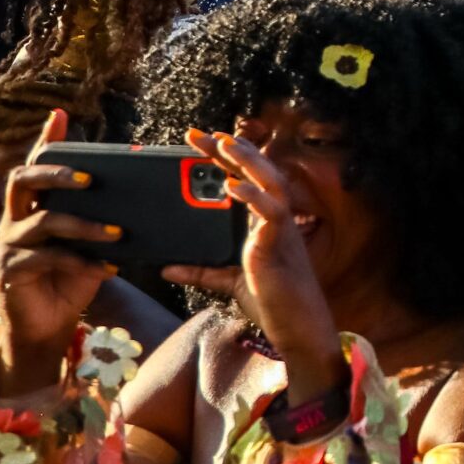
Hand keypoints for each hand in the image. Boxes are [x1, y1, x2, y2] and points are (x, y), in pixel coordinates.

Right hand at [0, 109, 120, 392]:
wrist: (49, 328)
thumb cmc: (73, 281)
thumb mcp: (94, 246)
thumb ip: (107, 220)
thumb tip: (146, 196)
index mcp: (34, 208)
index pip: (37, 165)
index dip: (46, 140)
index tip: (61, 115)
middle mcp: (14, 220)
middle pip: (23, 180)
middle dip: (57, 172)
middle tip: (90, 177)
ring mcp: (9, 245)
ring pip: (42, 221)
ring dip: (83, 224)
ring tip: (117, 232)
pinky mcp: (12, 271)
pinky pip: (48, 258)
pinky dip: (82, 261)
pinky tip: (108, 268)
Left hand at [162, 130, 343, 399]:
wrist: (298, 329)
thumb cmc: (274, 303)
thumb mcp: (228, 281)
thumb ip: (201, 270)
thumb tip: (165, 266)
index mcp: (264, 224)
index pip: (244, 181)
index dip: (225, 159)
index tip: (201, 141)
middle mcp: (275, 220)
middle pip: (257, 173)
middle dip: (230, 151)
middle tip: (199, 134)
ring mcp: (280, 230)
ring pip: (271, 183)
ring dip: (248, 161)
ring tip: (224, 143)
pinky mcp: (279, 245)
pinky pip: (271, 213)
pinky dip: (253, 197)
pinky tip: (234, 186)